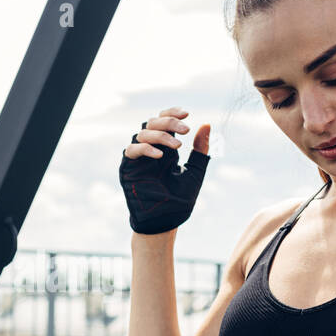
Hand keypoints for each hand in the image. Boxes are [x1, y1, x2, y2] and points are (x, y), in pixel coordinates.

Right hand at [119, 106, 211, 234]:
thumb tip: (207, 124)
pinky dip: (145, 149)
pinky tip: (161, 156)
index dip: (172, 113)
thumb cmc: (180, 201)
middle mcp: (150, 150)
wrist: (165, 222)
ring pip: (141, 133)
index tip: (187, 114)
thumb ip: (201, 150)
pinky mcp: (128, 168)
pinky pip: (132, 150)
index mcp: (165, 149)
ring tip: (177, 147)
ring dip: (160, 135)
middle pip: (152, 122)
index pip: (163, 121)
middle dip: (169, 122)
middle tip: (186, 130)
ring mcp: (138, 159)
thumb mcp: (195, 172)